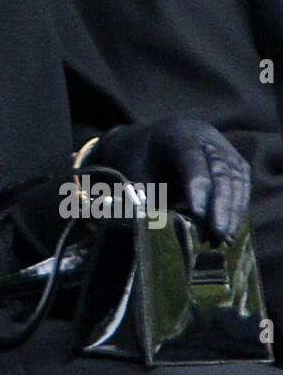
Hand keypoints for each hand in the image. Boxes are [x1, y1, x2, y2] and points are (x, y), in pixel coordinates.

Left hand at [88, 118, 249, 242]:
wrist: (148, 146)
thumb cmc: (137, 162)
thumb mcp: (134, 175)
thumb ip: (146, 197)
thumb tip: (158, 228)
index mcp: (176, 134)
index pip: (192, 160)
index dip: (198, 188)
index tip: (199, 217)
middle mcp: (205, 138)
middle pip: (220, 170)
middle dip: (221, 205)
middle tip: (218, 234)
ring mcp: (224, 149)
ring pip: (236, 179)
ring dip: (233, 212)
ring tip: (225, 240)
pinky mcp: (235, 165)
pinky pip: (241, 187)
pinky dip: (238, 210)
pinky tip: (231, 232)